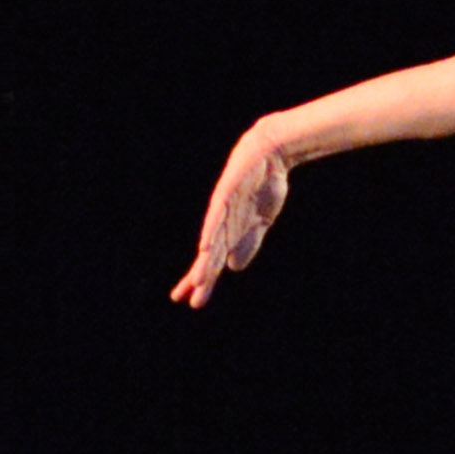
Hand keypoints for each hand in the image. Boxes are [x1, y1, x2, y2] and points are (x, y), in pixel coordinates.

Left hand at [171, 125, 290, 308]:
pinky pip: (219, 217)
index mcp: (230, 231)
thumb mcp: (261, 222)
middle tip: (184, 300)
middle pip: (208, 256)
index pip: (212, 260)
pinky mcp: (227, 194)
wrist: (270, 153)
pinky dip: (213, 232)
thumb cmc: (264, 185)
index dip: (203, 279)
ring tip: (197, 281)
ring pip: (212, 241)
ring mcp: (223, 209)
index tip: (192, 300)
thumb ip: (247, 244)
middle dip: (199, 278)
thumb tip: (232, 268)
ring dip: (205, 262)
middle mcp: (221, 223)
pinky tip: (206, 247)